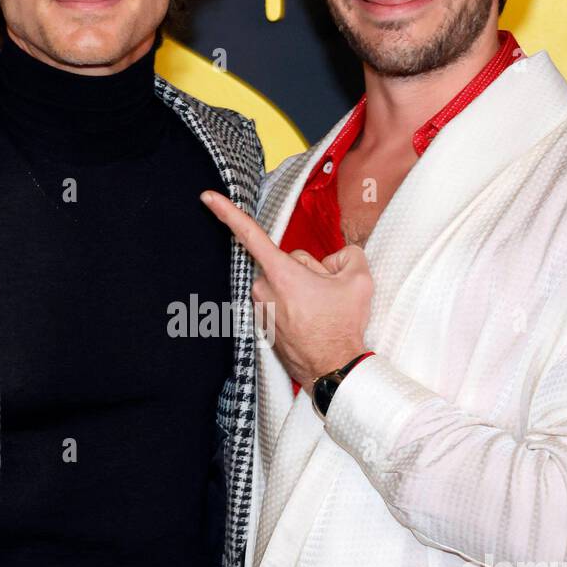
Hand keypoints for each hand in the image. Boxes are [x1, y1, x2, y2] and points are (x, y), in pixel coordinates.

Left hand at [200, 190, 373, 392]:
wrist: (333, 369)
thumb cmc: (342, 327)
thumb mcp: (359, 279)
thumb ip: (347, 253)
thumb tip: (333, 258)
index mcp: (281, 273)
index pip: (250, 234)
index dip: (228, 212)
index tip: (207, 197)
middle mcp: (263, 289)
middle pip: (284, 261)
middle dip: (305, 271)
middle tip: (325, 294)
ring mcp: (261, 308)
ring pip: (281, 282)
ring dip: (300, 290)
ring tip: (318, 311)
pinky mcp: (262, 323)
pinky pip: (279, 301)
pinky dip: (294, 305)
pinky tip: (310, 321)